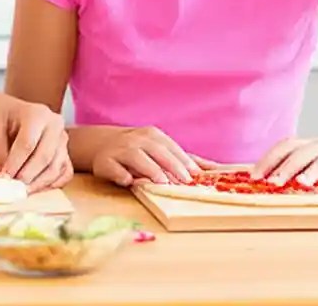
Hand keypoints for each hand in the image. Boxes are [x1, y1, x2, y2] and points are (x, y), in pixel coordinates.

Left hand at [0, 95, 71, 192]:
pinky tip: (35, 189)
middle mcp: (55, 125)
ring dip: (38, 184)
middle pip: (45, 157)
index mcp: (37, 113)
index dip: (15, 164)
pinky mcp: (65, 154)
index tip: (3, 178)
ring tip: (20, 192)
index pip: (28, 143)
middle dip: (27, 176)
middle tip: (12, 189)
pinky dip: (51, 184)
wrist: (5, 114)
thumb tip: (5, 179)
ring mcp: (62, 140)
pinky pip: (64, 174)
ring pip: (56, 168)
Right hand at [91, 127, 217, 186]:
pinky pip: (113, 167)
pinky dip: (120, 174)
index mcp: (153, 135)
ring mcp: (119, 149)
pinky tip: (128, 181)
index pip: (171, 148)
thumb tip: (215, 168)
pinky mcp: (104, 162)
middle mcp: (136, 139)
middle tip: (183, 181)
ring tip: (161, 182)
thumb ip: (185, 159)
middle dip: (171, 165)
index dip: (183, 161)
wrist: (102, 144)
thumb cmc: (138, 149)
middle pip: (156, 151)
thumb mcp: (160, 149)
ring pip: (136, 157)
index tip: (195, 176)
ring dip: (149, 169)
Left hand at [250, 135, 317, 186]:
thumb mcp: (314, 156)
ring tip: (301, 183)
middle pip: (302, 154)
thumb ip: (294, 166)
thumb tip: (263, 182)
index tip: (254, 177)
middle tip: (273, 183)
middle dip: (286, 168)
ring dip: (312, 171)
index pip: (284, 148)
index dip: (268, 160)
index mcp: (307, 145)